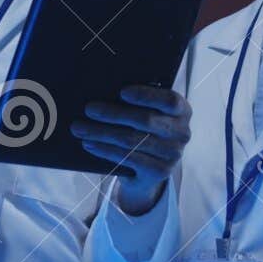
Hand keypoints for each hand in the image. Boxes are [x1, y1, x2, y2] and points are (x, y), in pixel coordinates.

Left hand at [72, 85, 191, 215]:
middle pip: (145, 120)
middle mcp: (182, 133)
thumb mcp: (150, 114)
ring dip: (101, 133)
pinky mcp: (159, 172)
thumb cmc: (145, 130)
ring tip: (80, 128)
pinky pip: (127, 158)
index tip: (122, 92)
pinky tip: (89, 143)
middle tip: (89, 109)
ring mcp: (172, 154)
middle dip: (113, 114)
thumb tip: (104, 89)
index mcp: (183, 111)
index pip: (170, 100)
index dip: (147, 95)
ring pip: (131, 140)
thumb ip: (137, 103)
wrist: (151, 169)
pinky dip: (104, 150)